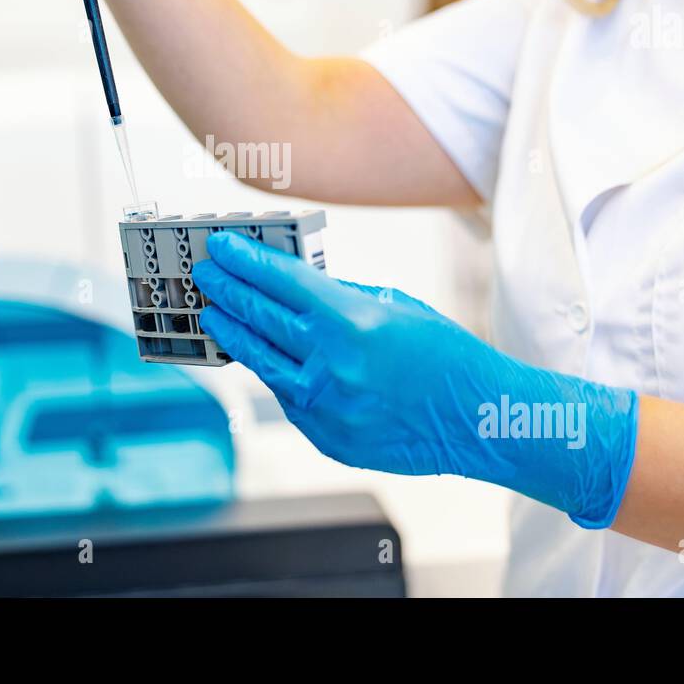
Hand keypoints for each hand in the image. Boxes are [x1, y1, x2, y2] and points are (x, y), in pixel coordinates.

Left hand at [192, 231, 639, 528]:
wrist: (478, 418)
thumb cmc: (444, 354)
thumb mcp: (394, 305)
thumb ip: (340, 296)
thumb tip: (293, 285)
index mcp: (351, 320)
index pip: (281, 281)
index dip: (245, 261)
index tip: (220, 247)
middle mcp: (332, 363)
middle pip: (261, 318)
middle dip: (228, 292)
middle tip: (204, 275)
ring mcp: (325, 405)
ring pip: (262, 362)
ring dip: (234, 334)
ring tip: (214, 314)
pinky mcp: (326, 436)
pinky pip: (287, 397)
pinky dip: (272, 372)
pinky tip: (257, 355)